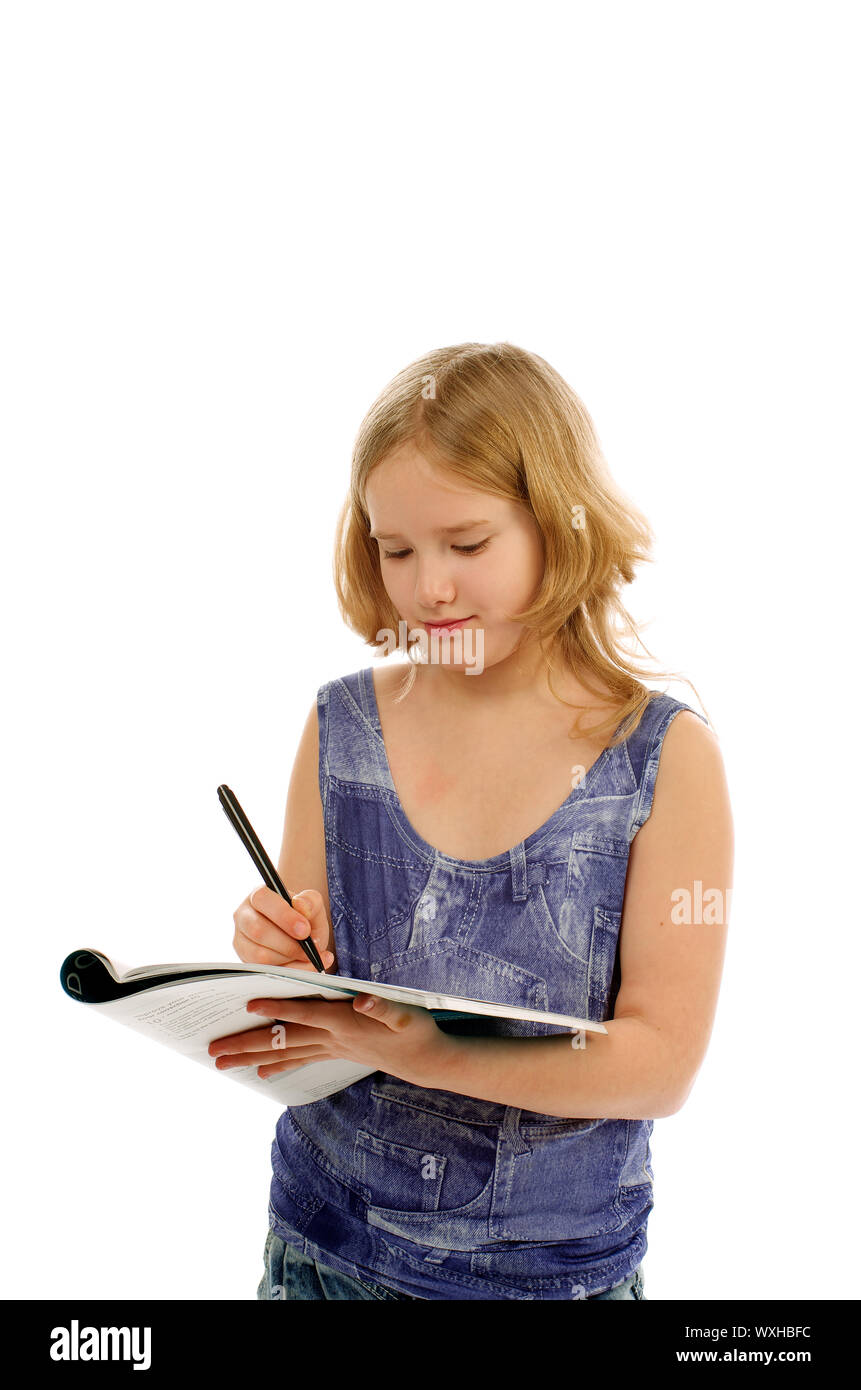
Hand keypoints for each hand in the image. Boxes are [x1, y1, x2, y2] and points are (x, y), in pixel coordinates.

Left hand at [208, 993, 451, 1087]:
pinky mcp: (335, 1052)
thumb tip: (362, 1000)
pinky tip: (260, 1072)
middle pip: (283, 1040)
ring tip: (223, 1063)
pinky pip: (300, 1059)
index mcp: (344, 1022)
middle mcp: (331, 1037)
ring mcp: (331, 1047)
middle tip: (214, 1053)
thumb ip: (384, 1006)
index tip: (250, 1005)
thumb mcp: (406, 1013)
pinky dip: (278, 1064)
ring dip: (252, 1058)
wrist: (424, 1060)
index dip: (279, 1009)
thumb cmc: (417, 1029)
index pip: (306, 1013)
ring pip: (285, 1052)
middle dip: (247, 1045)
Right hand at [232, 885, 335, 971]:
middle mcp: (244, 916)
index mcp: (258, 896)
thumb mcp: (313, 907)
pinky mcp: (246, 961)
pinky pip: (265, 970)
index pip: (262, 900)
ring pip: (259, 955)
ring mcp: (241, 940)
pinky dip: (289, 971)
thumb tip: (301, 906)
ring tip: (309, 956)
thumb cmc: (304, 918)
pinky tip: (305, 965)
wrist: (302, 937)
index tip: (305, 930)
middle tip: (310, 949)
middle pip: (258, 931)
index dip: (284, 916)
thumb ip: (311, 902)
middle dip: (288, 944)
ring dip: (289, 959)